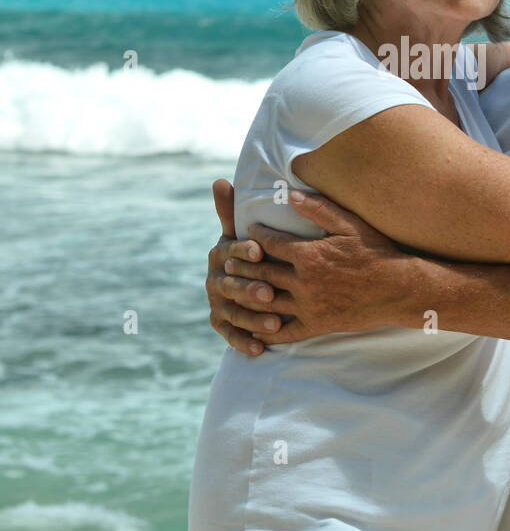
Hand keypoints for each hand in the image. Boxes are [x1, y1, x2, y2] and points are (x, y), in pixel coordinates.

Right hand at [206, 179, 280, 357]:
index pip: (230, 251)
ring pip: (233, 312)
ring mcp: (217, 302)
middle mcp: (214, 278)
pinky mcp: (221, 323)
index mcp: (220, 253)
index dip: (242, 250)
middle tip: (270, 293)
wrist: (246, 279)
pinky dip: (243, 343)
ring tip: (274, 324)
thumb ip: (232, 210)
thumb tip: (219, 180)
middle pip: (230, 285)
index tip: (259, 250)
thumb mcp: (243, 231)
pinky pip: (231, 335)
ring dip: (252, 319)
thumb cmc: (252, 250)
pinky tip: (259, 350)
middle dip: (249, 289)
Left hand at [219, 191, 412, 347]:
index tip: (245, 232)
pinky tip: (253, 327)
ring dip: (245, 295)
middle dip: (241, 265)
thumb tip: (290, 194)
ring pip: (265, 301)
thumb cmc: (376, 252)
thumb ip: (319, 208)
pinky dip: (265, 330)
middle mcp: (304, 281)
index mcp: (309, 254)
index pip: (269, 243)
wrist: (398, 290)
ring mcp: (308, 305)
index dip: (254, 236)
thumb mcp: (350, 224)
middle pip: (261, 272)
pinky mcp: (316, 325)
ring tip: (232, 290)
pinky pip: (283, 331)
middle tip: (226, 261)